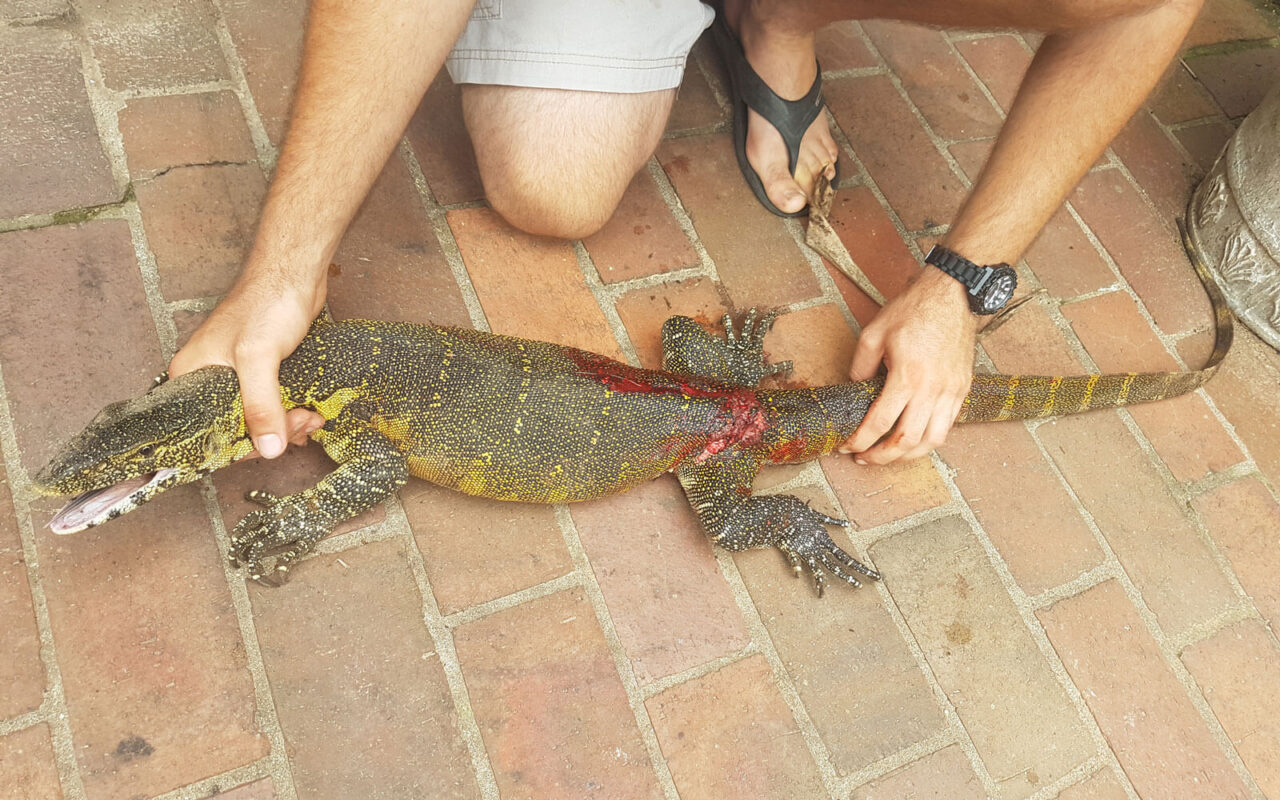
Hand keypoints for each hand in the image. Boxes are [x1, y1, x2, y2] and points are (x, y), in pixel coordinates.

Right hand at [169, 273, 327, 458]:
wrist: (294, 275)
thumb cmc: (267, 303)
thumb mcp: (258, 359)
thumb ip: (260, 405)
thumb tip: (269, 448)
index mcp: (191, 377)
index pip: (209, 432)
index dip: (244, 444)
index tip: (275, 441)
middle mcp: (209, 379)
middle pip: (236, 428)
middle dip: (272, 432)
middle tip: (300, 422)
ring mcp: (237, 376)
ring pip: (258, 418)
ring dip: (287, 424)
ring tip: (310, 416)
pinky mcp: (262, 372)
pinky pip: (273, 404)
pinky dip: (291, 413)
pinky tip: (310, 412)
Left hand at [841, 269, 976, 463]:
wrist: (953, 294)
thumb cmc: (914, 309)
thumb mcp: (874, 333)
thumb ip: (860, 366)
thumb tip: (854, 389)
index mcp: (908, 377)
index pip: (880, 423)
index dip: (861, 440)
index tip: (847, 446)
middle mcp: (933, 390)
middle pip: (907, 441)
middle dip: (882, 457)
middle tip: (864, 458)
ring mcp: (952, 391)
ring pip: (933, 441)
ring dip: (908, 455)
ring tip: (888, 455)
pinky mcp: (963, 389)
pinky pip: (948, 426)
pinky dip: (929, 439)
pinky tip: (912, 438)